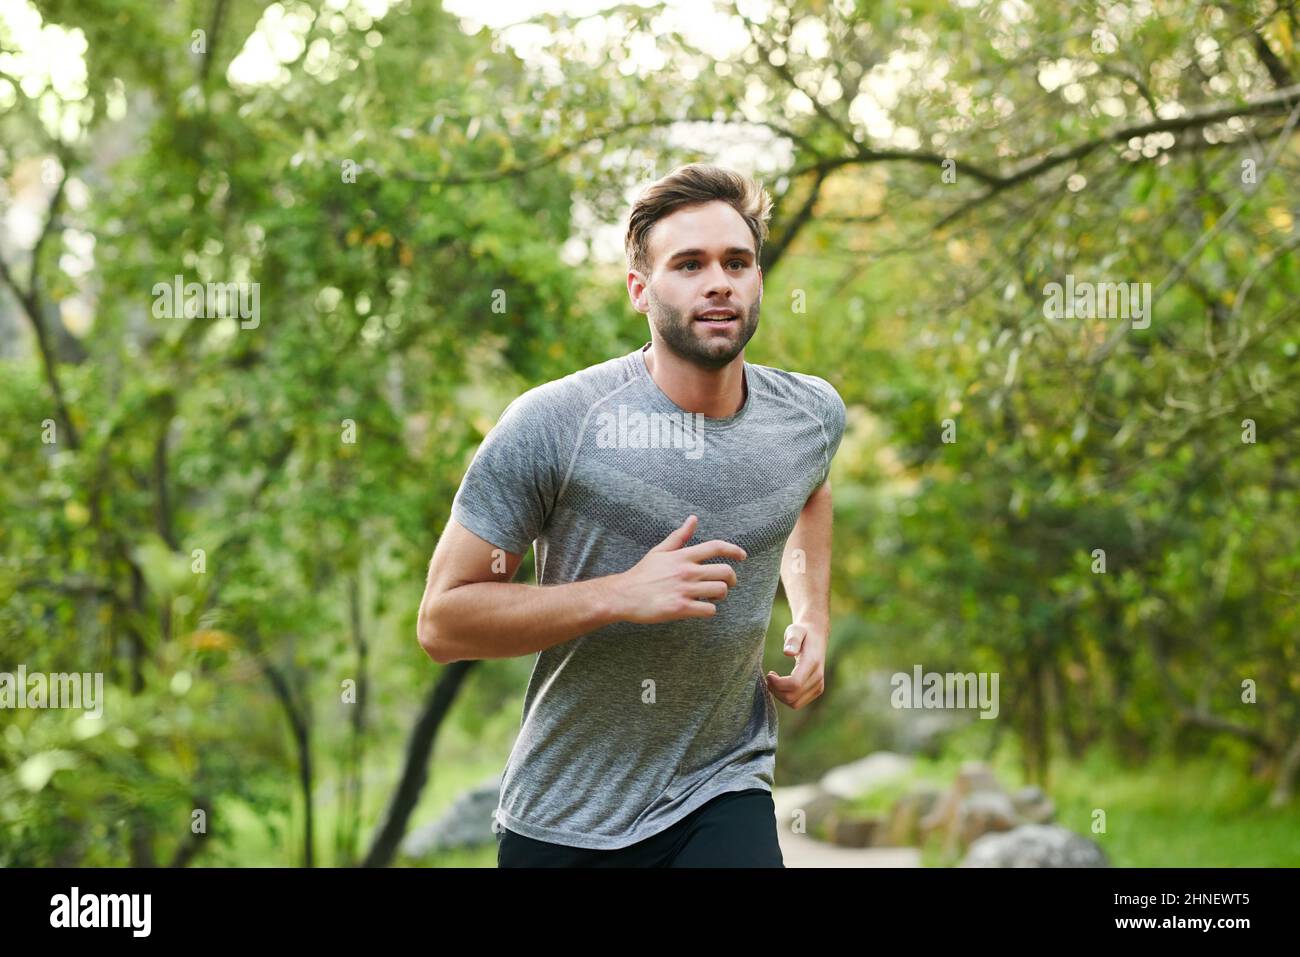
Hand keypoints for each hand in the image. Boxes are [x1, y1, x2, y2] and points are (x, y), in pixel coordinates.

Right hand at [614, 514, 746, 623]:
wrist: (623, 595)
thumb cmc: (643, 573)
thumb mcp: (660, 551)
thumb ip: (679, 536)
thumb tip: (693, 519)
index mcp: (683, 556)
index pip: (716, 547)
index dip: (734, 550)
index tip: (742, 556)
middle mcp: (686, 571)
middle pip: (725, 571)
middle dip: (731, 579)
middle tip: (727, 583)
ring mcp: (684, 590)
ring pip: (720, 591)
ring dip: (720, 595)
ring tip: (712, 596)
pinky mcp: (681, 608)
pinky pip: (709, 610)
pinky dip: (709, 610)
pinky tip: (700, 608)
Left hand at [766, 622, 825, 708]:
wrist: (817, 636)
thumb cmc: (802, 632)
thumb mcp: (795, 630)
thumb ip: (792, 639)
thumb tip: (788, 652)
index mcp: (812, 663)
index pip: (794, 683)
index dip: (777, 683)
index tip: (769, 673)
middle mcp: (818, 677)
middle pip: (792, 697)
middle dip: (776, 690)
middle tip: (769, 677)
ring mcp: (818, 686)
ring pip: (794, 703)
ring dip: (779, 695)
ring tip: (774, 681)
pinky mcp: (817, 690)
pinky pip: (798, 703)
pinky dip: (786, 698)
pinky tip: (781, 684)